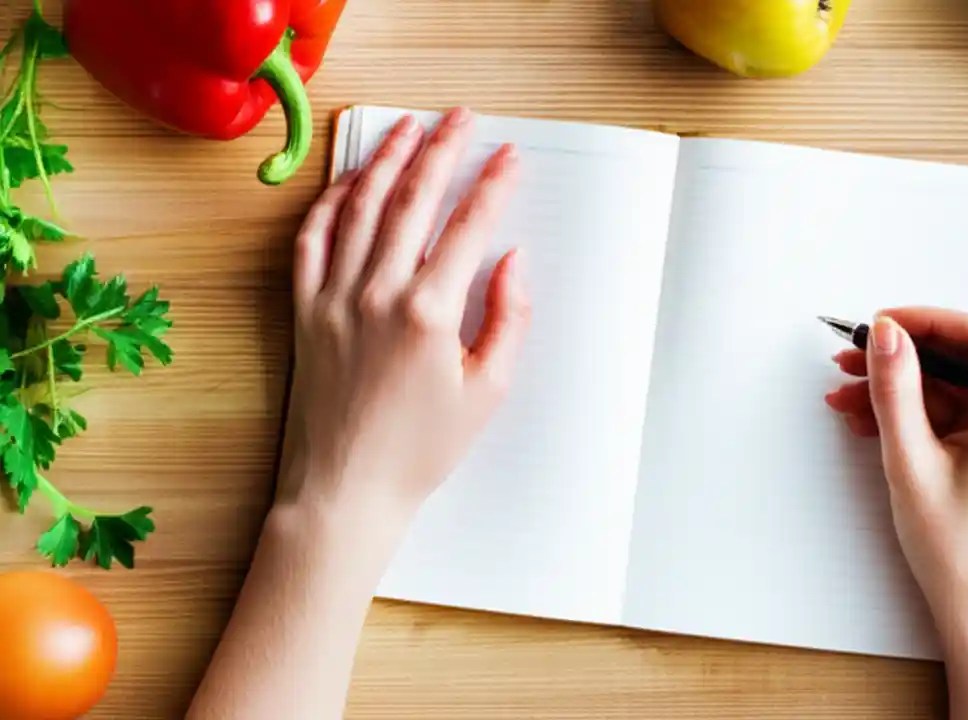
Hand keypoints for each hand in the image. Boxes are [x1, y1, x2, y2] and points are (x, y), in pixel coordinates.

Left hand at [277, 108, 528, 530]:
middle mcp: (377, 294)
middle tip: (461, 119)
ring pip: (360, 208)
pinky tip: (348, 183)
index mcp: (429, 314)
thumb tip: (511, 263)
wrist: (346, 490)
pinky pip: (312, 241)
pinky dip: (329, 204)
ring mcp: (334, 298)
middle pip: (412, 201)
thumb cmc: (419, 450)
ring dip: (386, 161)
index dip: (492, 184)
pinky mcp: (304, 312)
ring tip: (408, 128)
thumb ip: (507, 320)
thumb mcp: (487, 392)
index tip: (508, 157)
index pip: (467, 227)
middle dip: (441, 150)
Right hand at [825, 309, 967, 643]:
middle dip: (902, 358)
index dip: (925, 322)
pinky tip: (867, 419)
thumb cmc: (957, 550)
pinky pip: (951, 414)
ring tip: (845, 396)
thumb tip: (885, 332)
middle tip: (849, 359)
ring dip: (898, 388)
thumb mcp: (912, 462)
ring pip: (949, 387)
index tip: (878, 325)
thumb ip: (896, 390)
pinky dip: (911, 413)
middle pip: (962, 359)